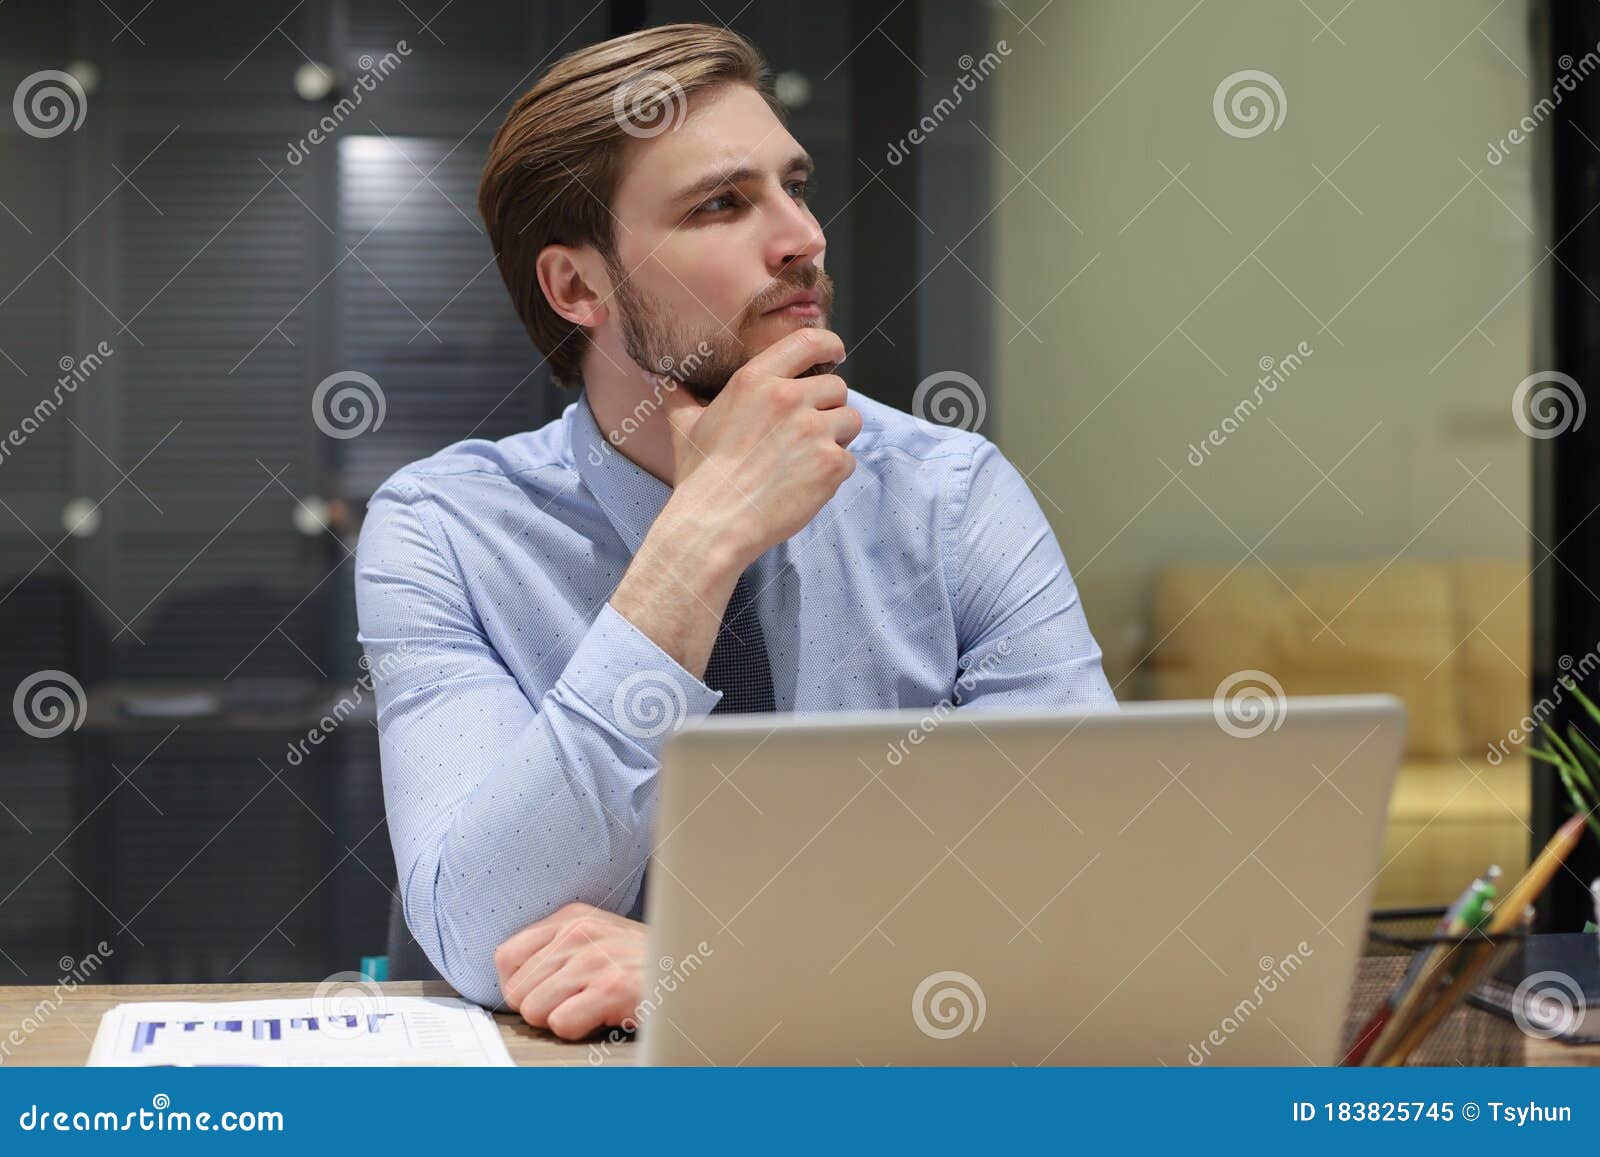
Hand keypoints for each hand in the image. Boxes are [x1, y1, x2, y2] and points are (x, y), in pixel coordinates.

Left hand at [493, 902, 645, 1039]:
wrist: (694, 977)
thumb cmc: (644, 966)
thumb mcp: (596, 941)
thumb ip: (555, 951)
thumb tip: (512, 984)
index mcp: (572, 917)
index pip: (506, 956)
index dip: (518, 987)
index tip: (543, 995)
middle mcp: (580, 931)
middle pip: (517, 990)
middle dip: (541, 1008)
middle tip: (576, 1005)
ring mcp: (595, 958)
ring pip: (534, 1009)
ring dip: (560, 1020)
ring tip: (593, 1008)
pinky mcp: (610, 987)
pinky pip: (560, 1023)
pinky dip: (579, 1030)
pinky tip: (603, 1017)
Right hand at [658, 326, 860, 569]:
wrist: (714, 523)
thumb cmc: (699, 476)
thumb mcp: (684, 425)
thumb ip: (679, 394)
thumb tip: (656, 374)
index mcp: (755, 380)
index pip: (808, 342)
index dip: (830, 345)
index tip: (835, 354)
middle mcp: (788, 398)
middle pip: (837, 388)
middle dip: (829, 408)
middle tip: (808, 433)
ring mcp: (813, 431)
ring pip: (850, 421)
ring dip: (837, 438)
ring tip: (808, 459)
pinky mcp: (830, 464)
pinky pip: (849, 459)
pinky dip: (834, 473)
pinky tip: (805, 484)